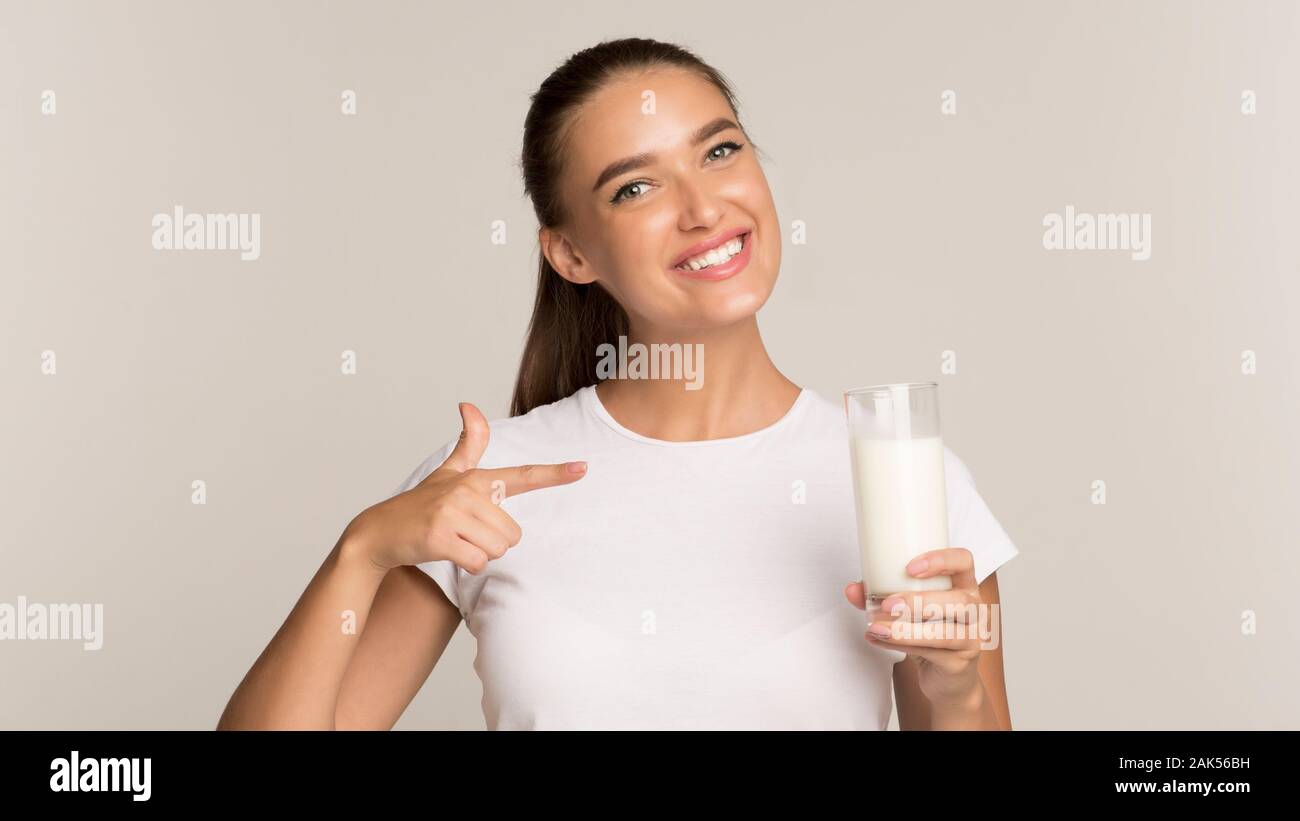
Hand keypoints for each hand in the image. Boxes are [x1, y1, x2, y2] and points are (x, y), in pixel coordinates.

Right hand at [347, 402, 587, 573]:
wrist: (380, 531)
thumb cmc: (421, 503)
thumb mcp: (447, 472)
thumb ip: (468, 444)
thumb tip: (468, 403)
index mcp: (476, 478)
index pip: (523, 475)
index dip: (556, 473)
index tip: (583, 467)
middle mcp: (467, 491)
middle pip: (512, 535)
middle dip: (492, 543)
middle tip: (465, 534)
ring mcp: (452, 512)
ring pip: (496, 549)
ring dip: (479, 555)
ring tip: (455, 541)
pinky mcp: (440, 536)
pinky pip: (477, 561)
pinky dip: (466, 565)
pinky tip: (447, 552)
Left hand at [844, 547, 985, 708]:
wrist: (949, 679)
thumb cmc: (932, 634)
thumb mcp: (911, 610)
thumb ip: (882, 597)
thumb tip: (852, 589)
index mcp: (964, 586)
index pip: (964, 562)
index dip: (941, 561)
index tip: (910, 567)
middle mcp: (975, 610)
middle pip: (959, 601)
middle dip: (920, 601)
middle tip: (887, 605)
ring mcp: (971, 638)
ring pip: (945, 633)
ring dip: (906, 630)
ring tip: (877, 628)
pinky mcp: (960, 663)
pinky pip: (931, 654)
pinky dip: (900, 646)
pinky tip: (879, 640)